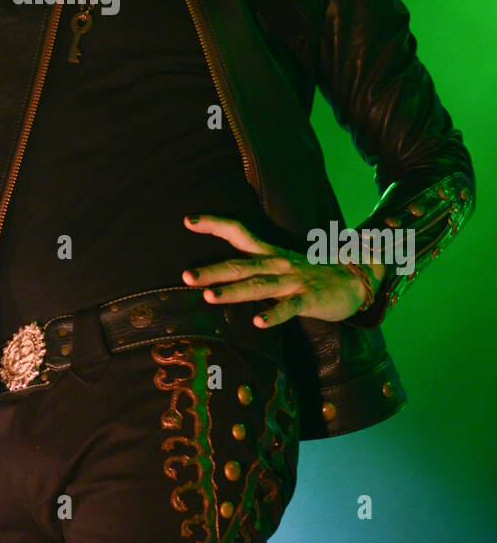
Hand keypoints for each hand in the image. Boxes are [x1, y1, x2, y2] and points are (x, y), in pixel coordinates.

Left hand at [181, 215, 383, 326]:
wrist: (357, 280)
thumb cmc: (315, 273)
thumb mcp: (284, 263)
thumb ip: (258, 263)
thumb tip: (226, 266)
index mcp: (271, 254)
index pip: (239, 234)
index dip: (215, 225)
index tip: (188, 220)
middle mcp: (278, 264)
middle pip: (240, 265)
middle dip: (211, 271)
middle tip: (185, 276)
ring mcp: (293, 281)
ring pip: (258, 285)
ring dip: (233, 291)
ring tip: (209, 296)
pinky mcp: (309, 299)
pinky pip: (289, 308)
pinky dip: (273, 314)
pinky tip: (258, 322)